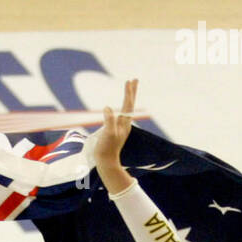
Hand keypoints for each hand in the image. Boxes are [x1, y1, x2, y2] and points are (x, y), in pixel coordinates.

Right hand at [95, 78, 138, 193]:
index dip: (128, 93)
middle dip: (132, 92)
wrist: (107, 162)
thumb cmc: (106, 148)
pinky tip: (122, 107)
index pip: (128, 104)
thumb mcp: (107, 134)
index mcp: (124, 123)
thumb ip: (108, 121)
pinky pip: (122, 114)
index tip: (128, 81)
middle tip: (135, 79)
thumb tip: (107, 108)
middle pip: (130, 105)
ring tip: (129, 89)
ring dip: (129, 98)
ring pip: (127, 109)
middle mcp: (125, 124)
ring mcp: (121, 127)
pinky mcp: (117, 131)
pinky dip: (123, 107)